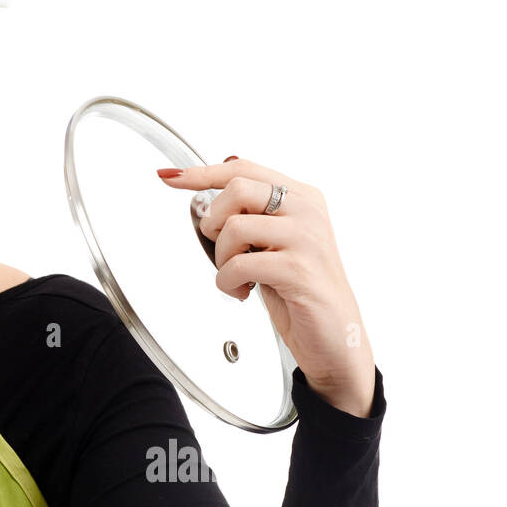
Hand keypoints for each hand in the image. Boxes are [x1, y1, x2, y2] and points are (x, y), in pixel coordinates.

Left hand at [157, 157, 376, 417]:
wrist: (335, 337)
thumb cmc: (300, 290)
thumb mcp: (273, 243)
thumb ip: (251, 216)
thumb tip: (210, 190)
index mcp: (302, 197)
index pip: (244, 169)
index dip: (201, 173)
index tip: (171, 177)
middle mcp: (307, 211)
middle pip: (237, 188)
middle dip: (214, 220)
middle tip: (222, 247)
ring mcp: (306, 238)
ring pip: (235, 227)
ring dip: (222, 258)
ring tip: (236, 276)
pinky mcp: (298, 269)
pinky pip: (239, 264)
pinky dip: (228, 281)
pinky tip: (242, 291)